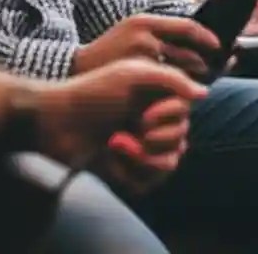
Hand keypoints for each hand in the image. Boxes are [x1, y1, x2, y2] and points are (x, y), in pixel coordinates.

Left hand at [34, 59, 207, 192]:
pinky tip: (109, 160)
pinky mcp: (124, 171)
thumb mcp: (133, 74)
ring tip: (115, 145)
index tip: (144, 112)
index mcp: (155, 98)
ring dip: (142, 158)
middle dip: (156, 139)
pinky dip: (129, 173)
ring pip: (168, 164)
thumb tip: (205, 93)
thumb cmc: (91, 93)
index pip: (185, 113)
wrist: (52, 121)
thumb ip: (173, 79)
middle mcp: (150, 123)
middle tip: (128, 128)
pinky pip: (146, 182)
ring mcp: (138, 148)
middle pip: (180, 139)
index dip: (169, 116)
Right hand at [73, 14, 221, 78]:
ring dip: (193, 80)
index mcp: (144, 22)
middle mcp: (144, 37)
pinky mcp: (137, 82)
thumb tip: (196, 39)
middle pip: (188, 53)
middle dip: (204, 65)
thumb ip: (158, 35)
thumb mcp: (131, 34)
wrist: (76, 73)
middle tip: (212, 71)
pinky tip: (179, 96)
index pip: (188, 27)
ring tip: (197, 85)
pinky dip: (176, 92)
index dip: (207, 37)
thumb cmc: (108, 55)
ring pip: (181, 73)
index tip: (218, 46)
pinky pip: (167, 89)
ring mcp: (140, 60)